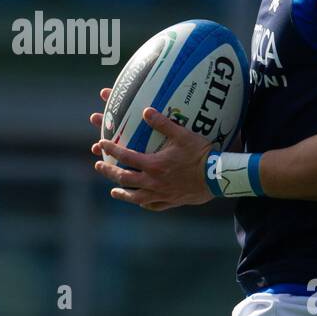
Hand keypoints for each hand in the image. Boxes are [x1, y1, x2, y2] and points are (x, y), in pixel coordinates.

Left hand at [89, 88, 213, 210]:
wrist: (218, 177)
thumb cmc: (201, 154)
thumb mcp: (182, 135)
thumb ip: (163, 123)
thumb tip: (145, 110)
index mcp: (153, 165)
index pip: (125, 156)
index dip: (111, 149)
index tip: (101, 144)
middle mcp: (153, 182)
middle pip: (124, 178)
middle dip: (108, 172)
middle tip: (98, 166)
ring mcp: (161, 194)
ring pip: (136, 196)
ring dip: (122, 193)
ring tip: (114, 191)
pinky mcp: (171, 201)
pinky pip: (153, 205)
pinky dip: (144, 203)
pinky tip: (141, 202)